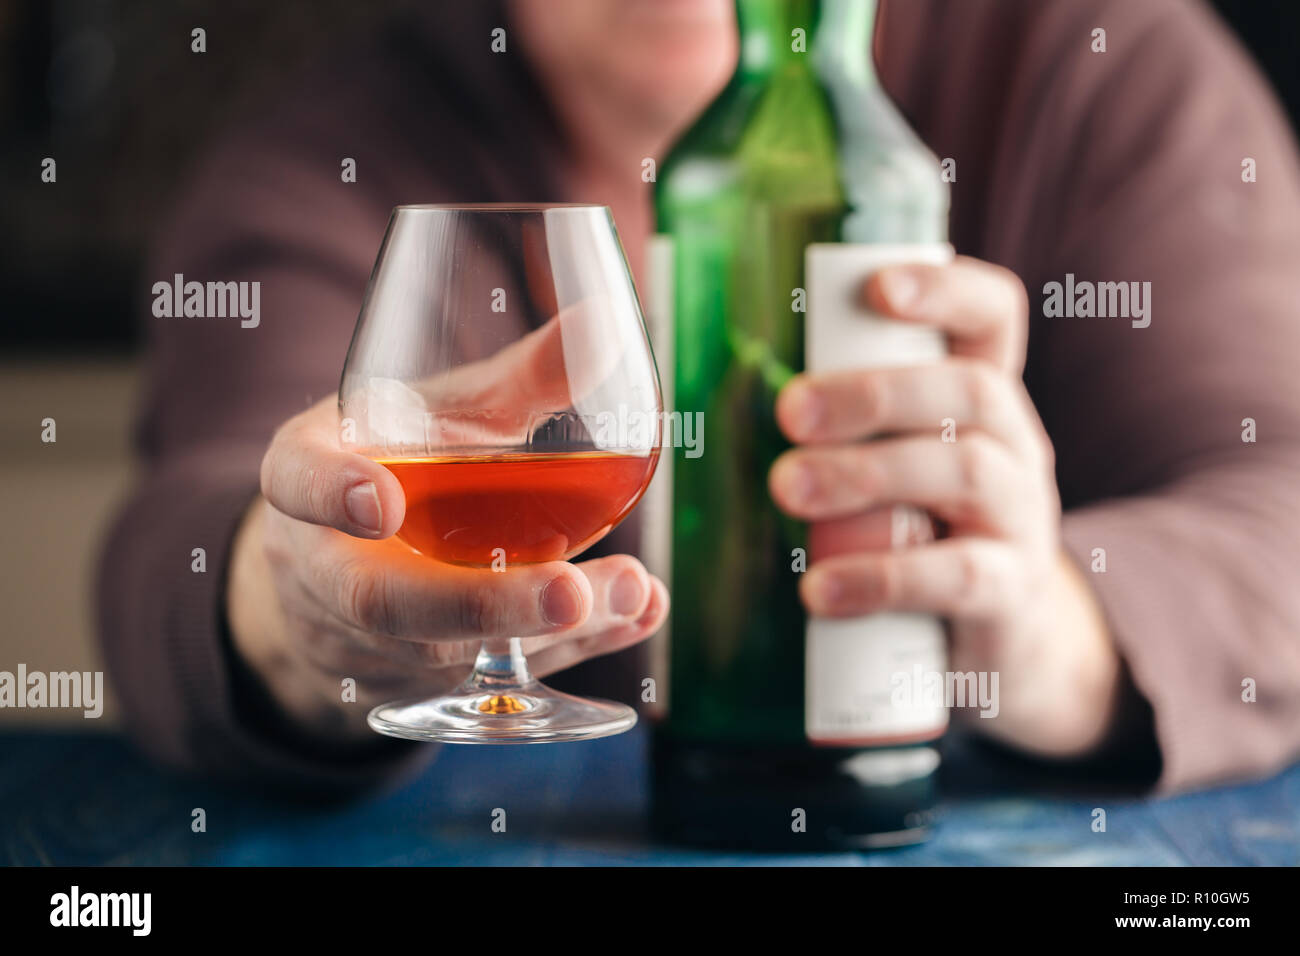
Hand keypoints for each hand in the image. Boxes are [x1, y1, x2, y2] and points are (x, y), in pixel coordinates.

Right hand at [226, 397, 667, 744]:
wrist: (345, 559)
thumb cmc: (404, 460)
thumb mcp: (443, 410)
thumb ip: (521, 377)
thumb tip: (606, 324)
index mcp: (310, 473)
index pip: (295, 480)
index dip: (329, 492)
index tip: (381, 501)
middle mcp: (323, 565)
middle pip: (385, 601)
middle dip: (483, 604)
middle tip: (570, 592)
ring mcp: (363, 638)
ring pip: (445, 654)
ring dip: (546, 634)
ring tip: (633, 593)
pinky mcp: (412, 684)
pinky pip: (489, 681)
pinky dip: (572, 653)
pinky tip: (638, 616)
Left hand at [769, 257, 1122, 758]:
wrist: (996, 636)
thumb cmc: (916, 526)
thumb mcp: (892, 461)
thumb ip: (838, 423)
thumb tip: (718, 380)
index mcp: (982, 394)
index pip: (992, 313)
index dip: (945, 289)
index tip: (876, 289)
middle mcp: (1014, 444)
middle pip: (970, 390)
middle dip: (874, 393)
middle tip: (789, 413)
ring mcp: (1021, 517)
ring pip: (965, 471)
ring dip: (867, 473)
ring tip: (787, 488)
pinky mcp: (1009, 593)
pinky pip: (958, 576)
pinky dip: (882, 577)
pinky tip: (820, 587)